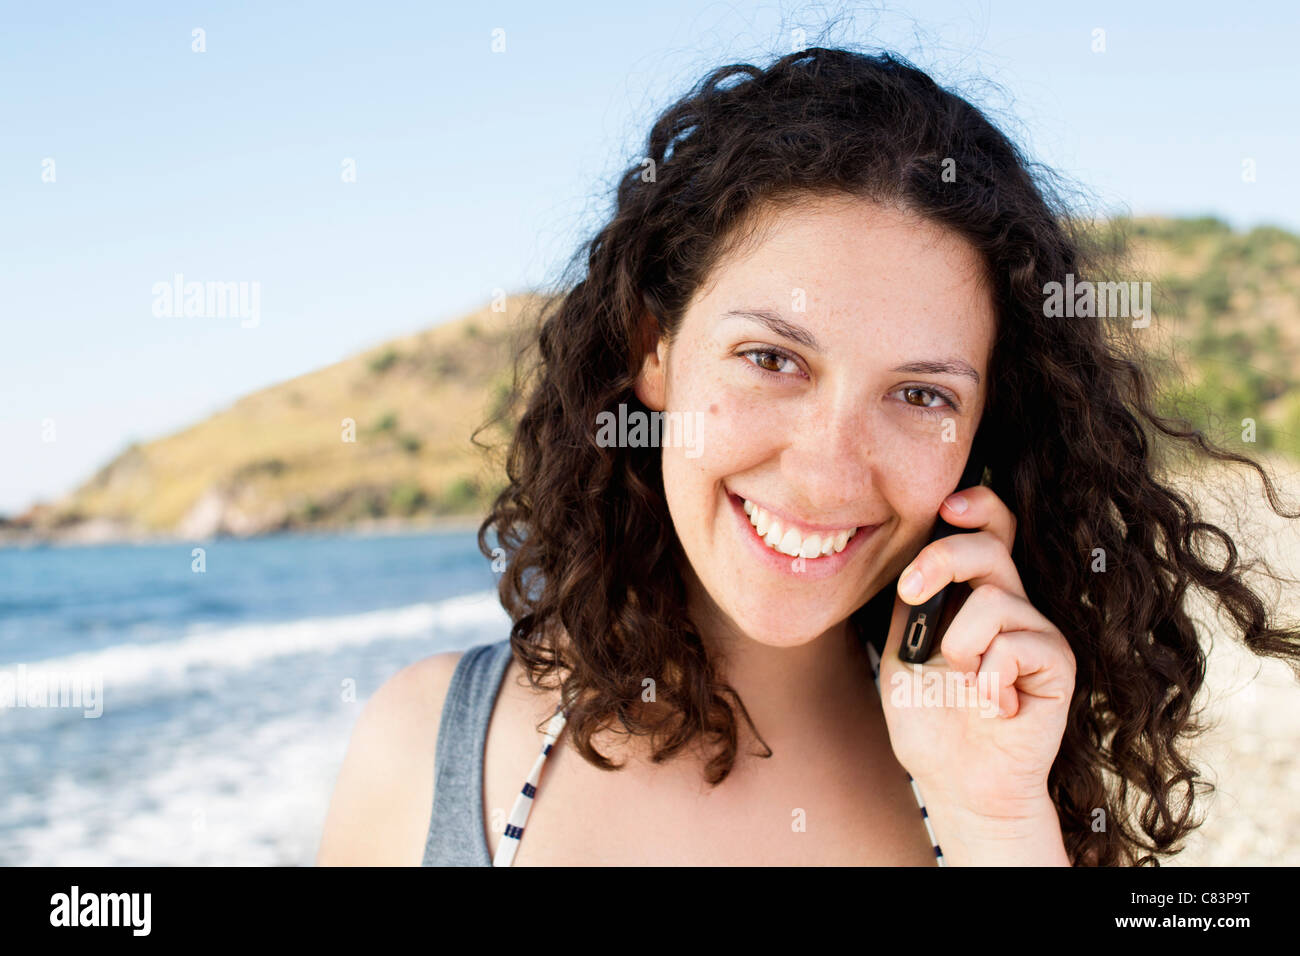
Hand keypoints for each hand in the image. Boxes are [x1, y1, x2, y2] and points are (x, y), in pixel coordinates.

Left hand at [876, 485, 1076, 822]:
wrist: (958, 783)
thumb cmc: (930, 721)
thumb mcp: (902, 652)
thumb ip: (913, 604)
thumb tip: (914, 554)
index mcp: (972, 595)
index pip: (988, 529)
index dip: (975, 505)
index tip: (945, 507)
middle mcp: (1010, 604)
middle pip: (991, 544)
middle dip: (944, 557)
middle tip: (912, 592)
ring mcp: (1036, 632)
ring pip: (994, 599)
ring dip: (961, 646)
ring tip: (964, 686)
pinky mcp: (1058, 664)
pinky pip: (1016, 644)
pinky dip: (988, 680)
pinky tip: (993, 707)